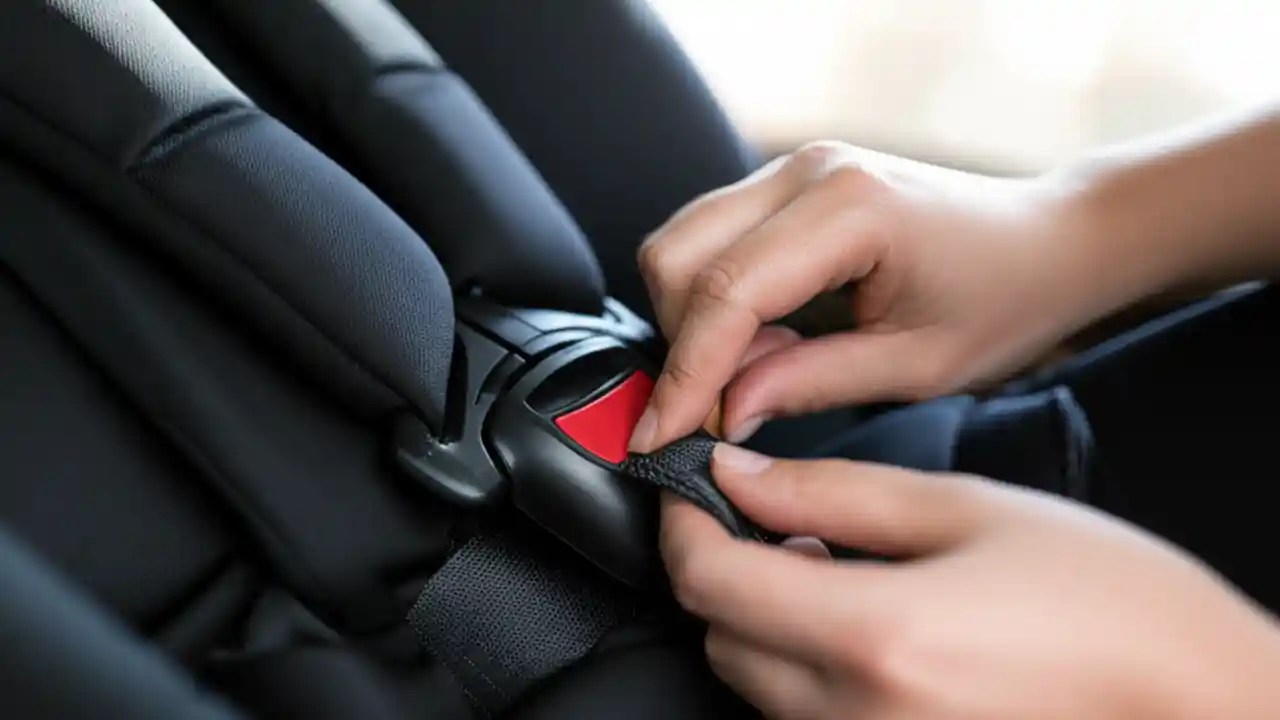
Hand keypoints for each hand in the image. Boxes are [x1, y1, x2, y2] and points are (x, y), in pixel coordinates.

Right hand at [630, 141, 1121, 451]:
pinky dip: (710, 298)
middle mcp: (808, 172)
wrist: (1047, 243)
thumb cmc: (1003, 301)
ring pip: (681, 243)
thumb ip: (809, 383)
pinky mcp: (788, 184)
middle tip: (715, 411)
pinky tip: (760, 339)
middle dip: (680, 343)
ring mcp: (793, 169)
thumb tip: (721, 413)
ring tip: (750, 373)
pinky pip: (709, 239)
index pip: (728, 293)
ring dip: (690, 320)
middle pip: (679, 257)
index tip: (658, 437)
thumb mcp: (916, 367)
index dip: (685, 374)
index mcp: (850, 210)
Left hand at [661, 445, 1279, 718]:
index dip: (684, 527)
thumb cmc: (1104, 599)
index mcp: (874, 638)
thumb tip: (739, 474)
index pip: (711, 583)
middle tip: (782, 521)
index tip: (693, 491)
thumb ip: (834, 491)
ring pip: (753, 684)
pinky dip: (804, 670)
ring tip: (841, 572)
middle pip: (720, 638)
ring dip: (765, 620)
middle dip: (726, 571)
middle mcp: (856, 717)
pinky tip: (865, 629)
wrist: (1192, 699)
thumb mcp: (967, 510)